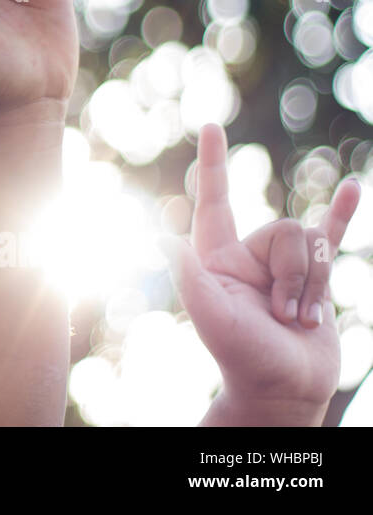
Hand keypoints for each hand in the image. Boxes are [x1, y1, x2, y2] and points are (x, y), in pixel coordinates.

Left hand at [162, 124, 360, 425]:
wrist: (283, 389)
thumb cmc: (243, 357)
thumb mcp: (212, 316)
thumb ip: (190, 276)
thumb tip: (162, 238)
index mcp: (217, 256)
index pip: (214, 199)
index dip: (214, 163)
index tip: (211, 125)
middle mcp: (249, 254)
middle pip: (287, 230)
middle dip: (295, 274)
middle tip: (282, 314)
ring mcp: (284, 263)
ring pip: (315, 243)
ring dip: (314, 285)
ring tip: (299, 321)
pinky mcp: (316, 275)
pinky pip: (332, 233)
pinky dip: (342, 211)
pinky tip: (352, 188)